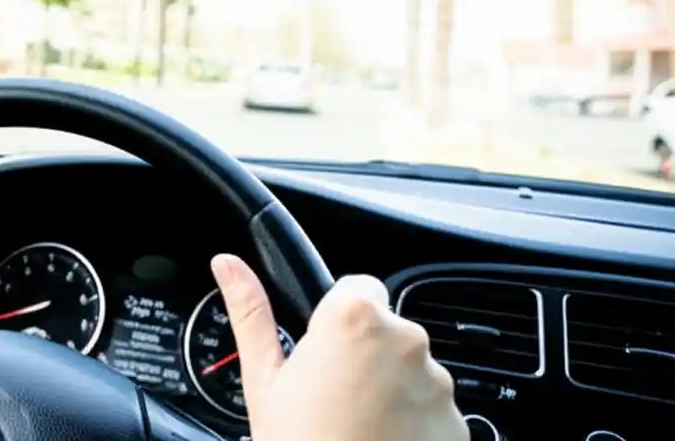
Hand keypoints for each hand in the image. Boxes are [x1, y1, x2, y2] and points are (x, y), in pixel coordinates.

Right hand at [211, 254, 465, 440]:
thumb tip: (228, 264)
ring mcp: (438, 383)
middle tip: (331, 395)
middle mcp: (405, 341)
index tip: (323, 350)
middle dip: (363, 353)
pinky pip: (432, 407)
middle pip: (384, 328)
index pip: (357, 286)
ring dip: (389, 387)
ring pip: (409, 368)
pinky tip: (381, 440)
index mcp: (354, 319)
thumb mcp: (263, 380)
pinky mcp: (458, 421)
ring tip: (356, 424)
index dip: (336, 317)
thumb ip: (250, 311)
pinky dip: (413, 420)